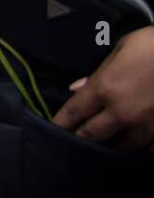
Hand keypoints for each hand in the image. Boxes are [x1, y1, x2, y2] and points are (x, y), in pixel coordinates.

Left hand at [53, 27, 153, 150]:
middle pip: (92, 134)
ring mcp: (146, 125)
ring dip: (112, 145)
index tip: (53, 129)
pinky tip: (140, 145)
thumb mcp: (121, 48)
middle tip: (75, 141)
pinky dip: (143, 148)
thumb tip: (78, 88)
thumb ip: (98, 72)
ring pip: (122, 146)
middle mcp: (122, 111)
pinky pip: (150, 149)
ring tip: (107, 144)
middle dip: (81, 138)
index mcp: (105, 88)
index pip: (74, 111)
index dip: (61, 122)